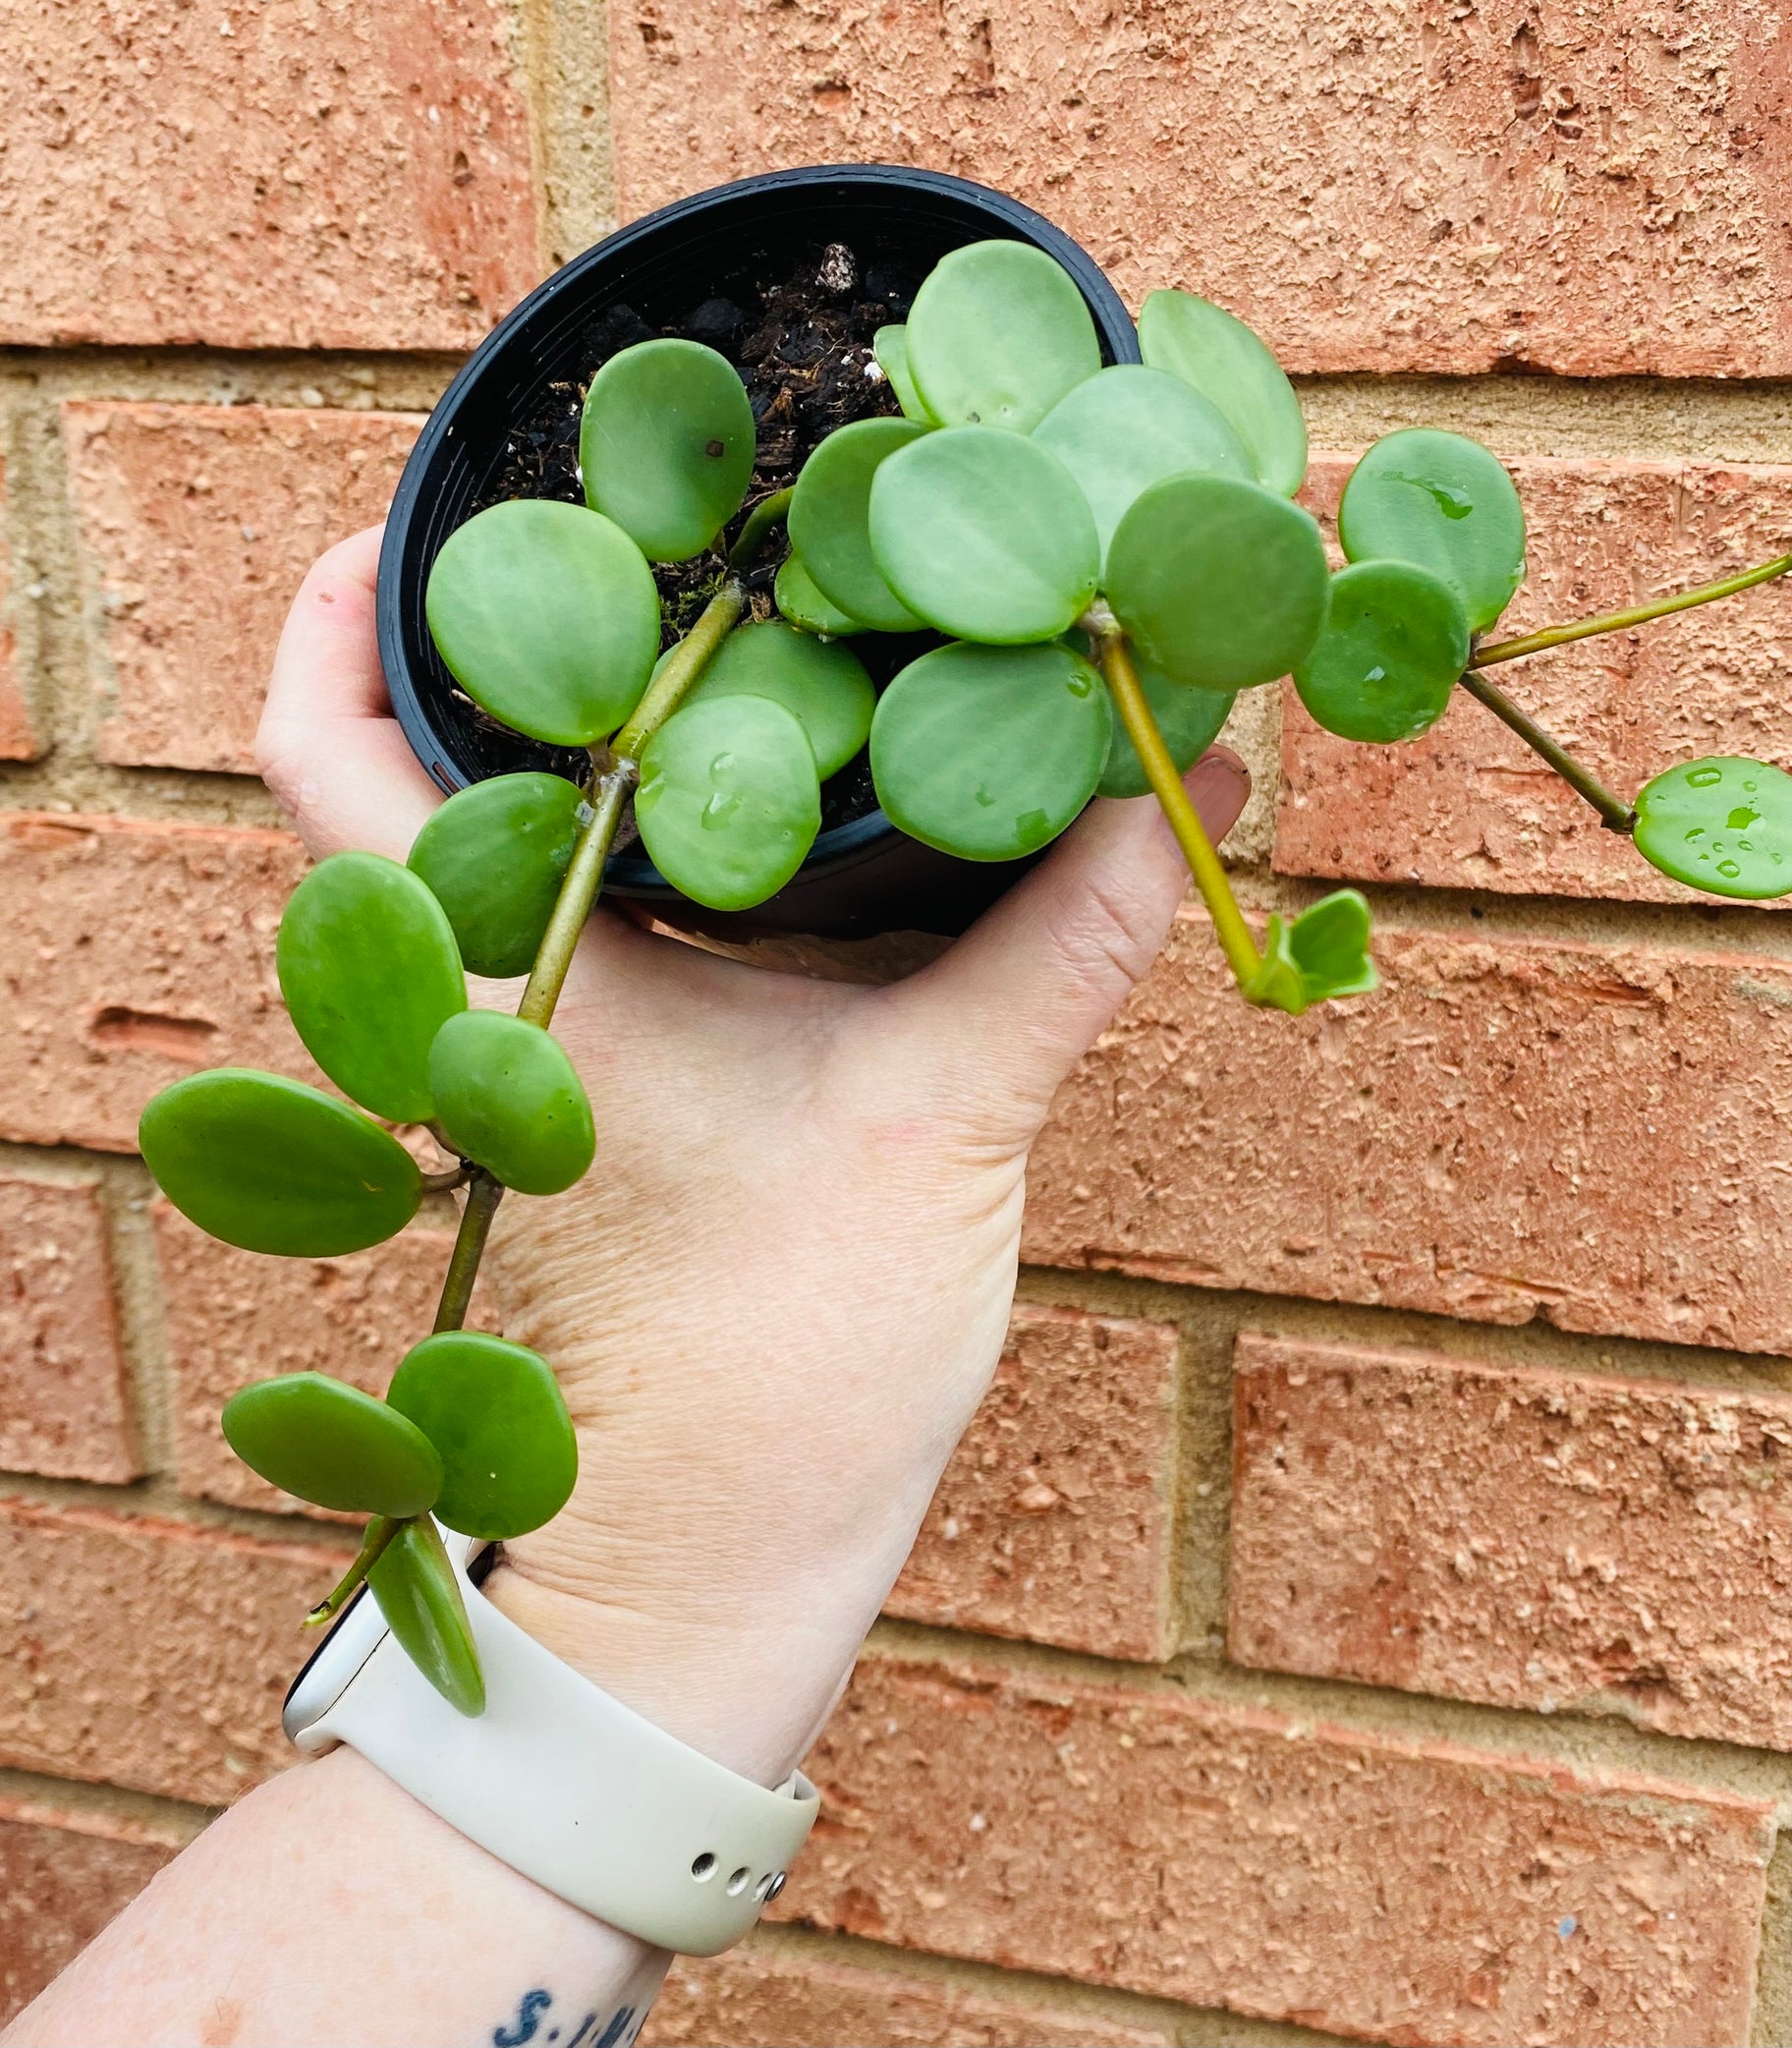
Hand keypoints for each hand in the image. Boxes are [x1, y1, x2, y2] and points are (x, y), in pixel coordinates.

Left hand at [259, 527, 1248, 1785]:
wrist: (729, 1552)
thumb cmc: (776, 1363)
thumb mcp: (939, 1120)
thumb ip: (1060, 944)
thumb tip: (1185, 790)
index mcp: (517, 979)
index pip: (333, 757)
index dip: (346, 610)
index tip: (427, 511)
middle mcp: (521, 994)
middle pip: (458, 762)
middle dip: (544, 632)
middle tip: (660, 513)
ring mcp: (582, 1046)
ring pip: (569, 838)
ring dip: (647, 730)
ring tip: (766, 606)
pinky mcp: (659, 1088)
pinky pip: (666, 914)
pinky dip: (735, 831)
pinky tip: (851, 781)